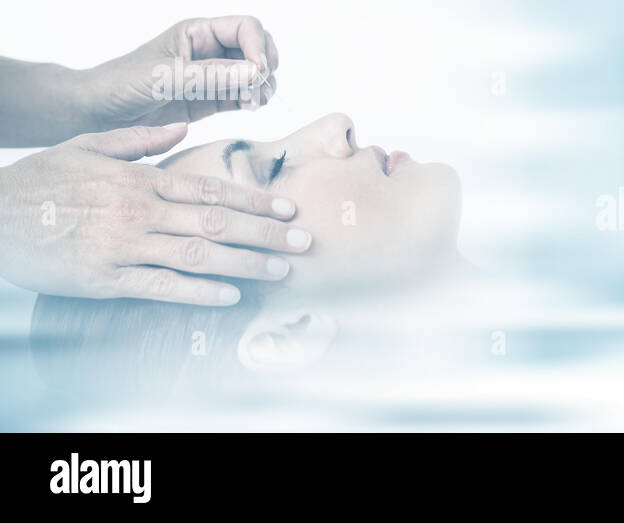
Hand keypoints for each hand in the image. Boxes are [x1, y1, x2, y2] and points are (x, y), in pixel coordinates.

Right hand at [0, 123, 311, 305]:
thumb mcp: (86, 147)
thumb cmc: (40, 182)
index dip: (254, 200)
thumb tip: (181, 129)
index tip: (287, 209)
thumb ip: (137, 141)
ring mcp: (122, 245)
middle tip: (302, 242)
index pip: (209, 190)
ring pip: (197, 254)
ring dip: (245, 263)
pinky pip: (161, 286)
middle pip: (215, 222)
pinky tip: (231, 295)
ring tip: (280, 271)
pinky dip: (200, 291)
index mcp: (138, 180)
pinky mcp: (105, 279)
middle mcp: (138, 211)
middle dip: (265, 232)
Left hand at [77, 15, 279, 130]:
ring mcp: (214, 75)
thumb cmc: (122, 84)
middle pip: (257, 46)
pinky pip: (246, 93)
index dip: (258, 46)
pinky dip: (255, 99)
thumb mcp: (164, 76)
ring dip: (264, 86)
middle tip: (260, 88)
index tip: (258, 72)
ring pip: (256, 72)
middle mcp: (210, 49)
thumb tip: (253, 73)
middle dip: (265, 66)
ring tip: (254, 102)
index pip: (245, 27)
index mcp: (197, 32)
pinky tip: (249, 107)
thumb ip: (210, 75)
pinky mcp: (214, 98)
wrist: (101, 112)